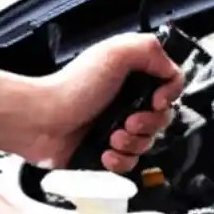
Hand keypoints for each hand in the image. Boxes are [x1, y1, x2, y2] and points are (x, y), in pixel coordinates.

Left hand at [24, 34, 185, 172]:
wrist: (42, 122)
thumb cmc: (71, 88)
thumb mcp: (115, 53)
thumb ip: (150, 51)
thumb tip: (170, 69)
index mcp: (132, 76)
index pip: (171, 86)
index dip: (169, 96)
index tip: (156, 100)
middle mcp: (127, 100)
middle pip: (164, 118)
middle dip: (149, 123)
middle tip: (128, 120)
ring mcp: (119, 127)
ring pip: (149, 142)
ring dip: (133, 142)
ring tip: (111, 136)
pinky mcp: (109, 151)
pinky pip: (132, 163)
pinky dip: (120, 160)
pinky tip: (105, 152)